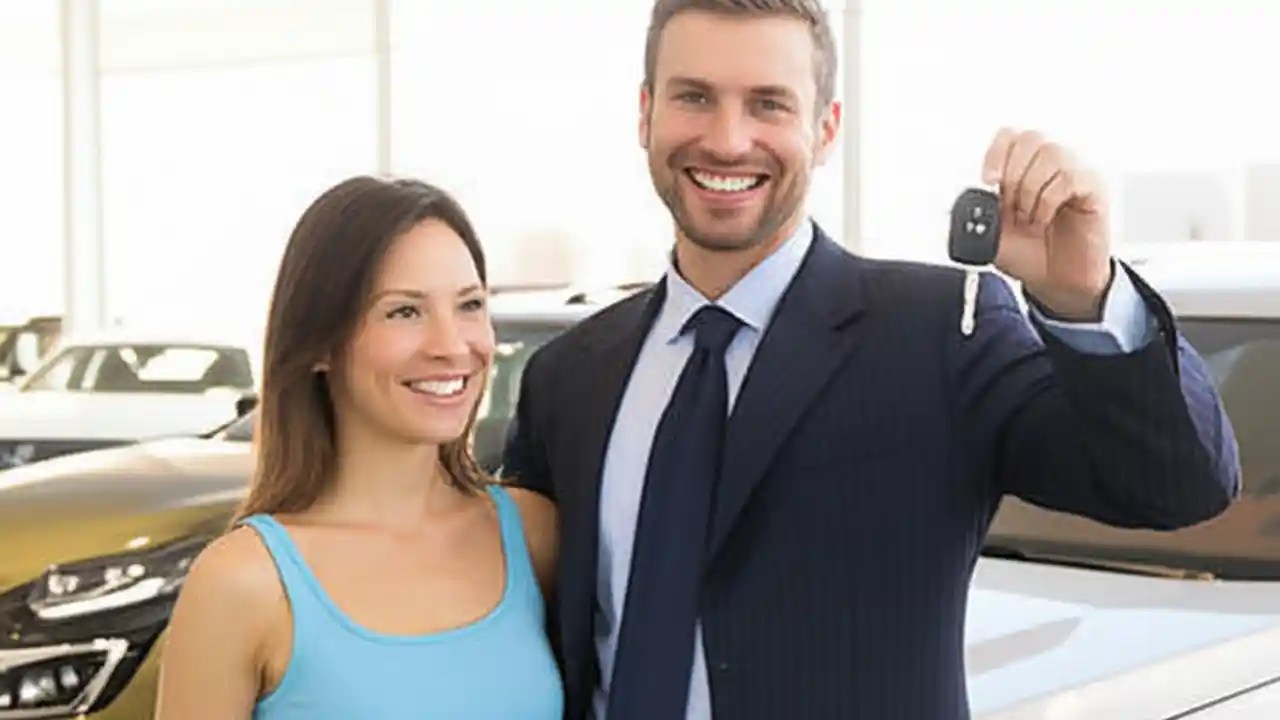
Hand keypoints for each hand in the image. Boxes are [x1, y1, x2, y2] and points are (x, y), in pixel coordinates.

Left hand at [982, 128, 1113, 320]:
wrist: (1055, 282)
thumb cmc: (1029, 253)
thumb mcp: (991, 234)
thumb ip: (977, 213)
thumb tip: (964, 199)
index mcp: (1022, 169)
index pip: (1010, 136)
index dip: (996, 154)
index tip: (989, 182)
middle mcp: (1048, 165)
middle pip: (1030, 138)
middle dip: (1012, 176)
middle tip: (1011, 208)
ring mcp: (1073, 172)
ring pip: (1050, 153)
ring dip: (1030, 190)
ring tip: (1028, 218)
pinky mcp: (1092, 187)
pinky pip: (1069, 176)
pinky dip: (1048, 201)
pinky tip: (1043, 220)